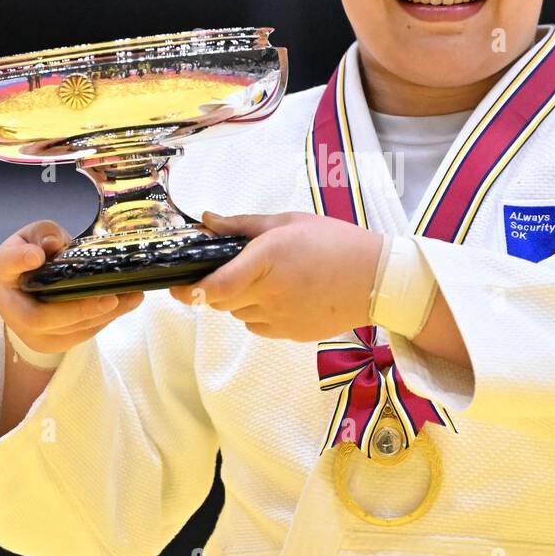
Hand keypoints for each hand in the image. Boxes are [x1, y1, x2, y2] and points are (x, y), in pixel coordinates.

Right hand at [0, 220, 144, 353]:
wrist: (26, 290)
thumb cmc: (32, 257)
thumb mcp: (36, 236)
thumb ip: (45, 235)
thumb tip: (54, 244)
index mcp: (3, 270)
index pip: (6, 264)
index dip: (20, 261)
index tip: (36, 256)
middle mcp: (11, 306)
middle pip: (39, 317)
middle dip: (78, 309)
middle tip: (110, 298)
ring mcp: (29, 330)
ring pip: (68, 330)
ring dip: (103, 315)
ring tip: (132, 297)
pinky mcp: (51, 342)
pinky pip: (80, 335)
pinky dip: (105, 320)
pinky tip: (126, 304)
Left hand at [169, 210, 383, 340]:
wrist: (377, 279)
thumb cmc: (334, 242)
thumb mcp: (288, 222)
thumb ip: (242, 225)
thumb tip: (206, 221)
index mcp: (266, 261)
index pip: (214, 288)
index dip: (189, 290)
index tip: (178, 283)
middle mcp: (269, 294)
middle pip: (219, 303)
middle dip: (215, 289)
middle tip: (229, 269)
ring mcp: (280, 319)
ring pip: (238, 315)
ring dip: (239, 299)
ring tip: (267, 278)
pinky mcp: (291, 334)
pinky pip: (259, 326)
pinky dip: (259, 313)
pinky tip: (282, 295)